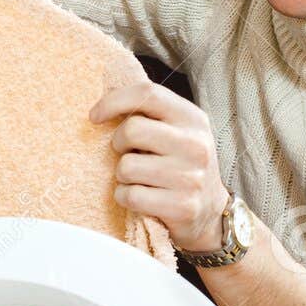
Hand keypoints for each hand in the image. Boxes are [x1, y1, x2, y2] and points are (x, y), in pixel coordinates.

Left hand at [88, 82, 229, 252]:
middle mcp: (195, 145)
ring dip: (122, 175)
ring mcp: (190, 177)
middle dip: (118, 143)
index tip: (95, 116)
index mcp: (193, 119)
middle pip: (132, 130)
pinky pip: (131, 196)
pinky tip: (138, 196)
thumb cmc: (182, 165)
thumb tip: (105, 103)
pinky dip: (124, 197)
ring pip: (126, 167)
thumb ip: (151, 115)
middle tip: (126, 153)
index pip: (148, 94)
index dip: (114, 101)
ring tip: (138, 178)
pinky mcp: (182, 206)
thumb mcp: (178, 131)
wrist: (210, 211)